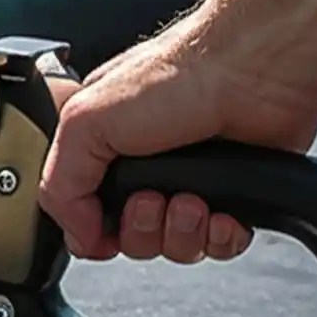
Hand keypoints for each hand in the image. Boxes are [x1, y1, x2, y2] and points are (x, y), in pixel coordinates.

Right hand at [37, 11, 316, 263]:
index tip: (104, 226)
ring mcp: (191, 182)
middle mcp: (145, 168)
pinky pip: (219, 246)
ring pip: (174, 247)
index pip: (83, 214)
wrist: (256, 68)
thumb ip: (59, 185)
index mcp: (102, 149)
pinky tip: (222, 213)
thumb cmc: (177, 74)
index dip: (92, 232)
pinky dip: (220, 238)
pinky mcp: (236, 196)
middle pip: (129, 240)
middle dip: (140, 229)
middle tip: (151, 198)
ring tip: (191, 199)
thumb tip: (76, 234)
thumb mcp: (83, 124)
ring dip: (180, 232)